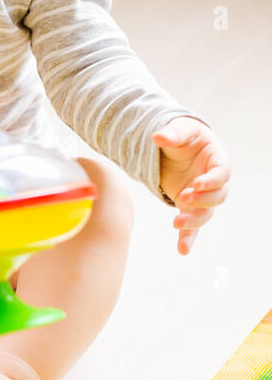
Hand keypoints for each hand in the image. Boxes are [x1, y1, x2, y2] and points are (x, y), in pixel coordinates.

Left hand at [151, 116, 230, 254]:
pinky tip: (182, 250)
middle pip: (218, 196)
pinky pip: (192, 226)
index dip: (212, 180)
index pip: (222, 173)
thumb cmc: (183, 135)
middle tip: (184, 197)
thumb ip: (172, 133)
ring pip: (205, 213)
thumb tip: (158, 136)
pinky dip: (188, 237)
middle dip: (202, 200)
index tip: (196, 184)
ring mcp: (202, 196)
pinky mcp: (189, 206)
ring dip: (194, 220)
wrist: (175, 147)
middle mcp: (213, 181)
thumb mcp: (179, 129)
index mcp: (217, 160)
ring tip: (176, 223)